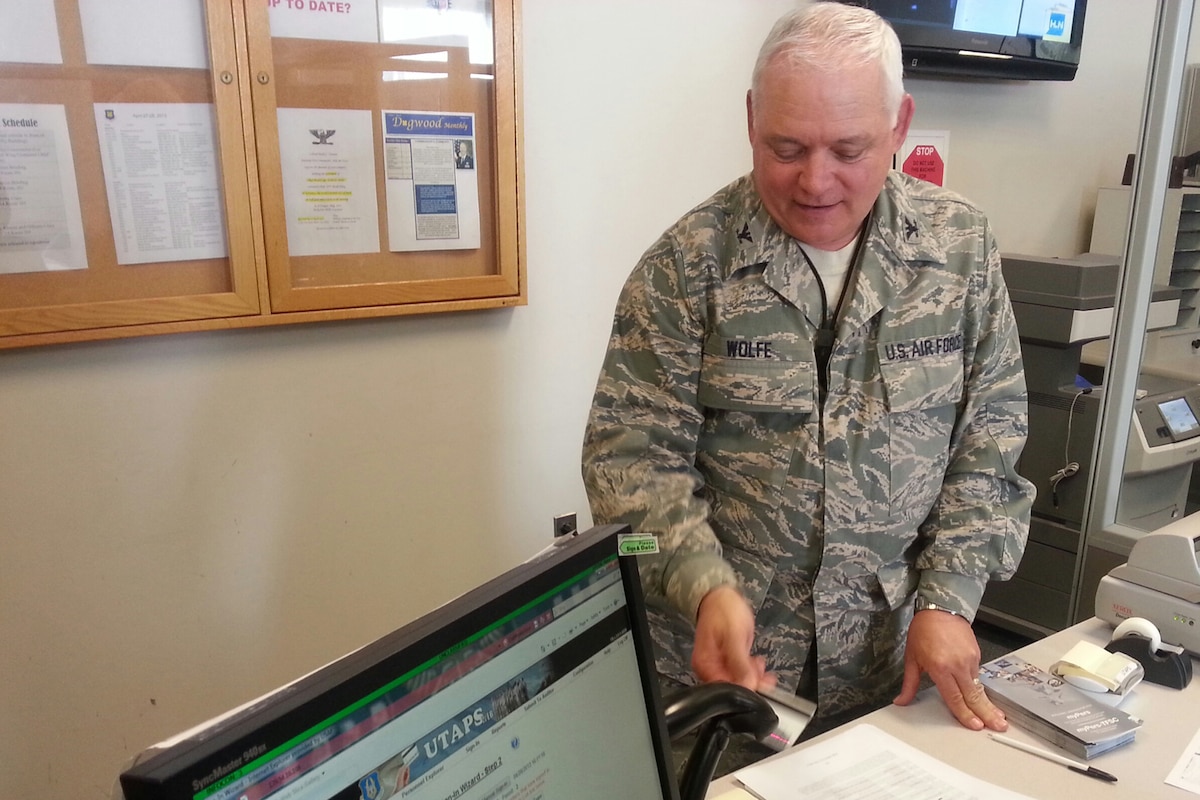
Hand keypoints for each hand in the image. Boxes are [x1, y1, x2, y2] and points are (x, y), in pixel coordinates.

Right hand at [691, 585, 775, 691]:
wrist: (720, 595)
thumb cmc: (724, 611)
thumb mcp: (734, 635)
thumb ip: (739, 663)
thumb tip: (748, 686)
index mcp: (706, 665)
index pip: (724, 689)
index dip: (744, 690)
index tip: (760, 685)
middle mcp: (710, 668)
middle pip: (732, 686)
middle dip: (751, 684)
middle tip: (766, 678)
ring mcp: (719, 664)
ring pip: (739, 680)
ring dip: (754, 677)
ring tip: (762, 667)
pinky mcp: (728, 660)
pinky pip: (741, 671)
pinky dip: (751, 670)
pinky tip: (758, 663)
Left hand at [893, 609, 1006, 731]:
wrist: (940, 609)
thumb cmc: (923, 631)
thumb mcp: (912, 658)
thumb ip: (909, 684)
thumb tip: (901, 701)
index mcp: (940, 668)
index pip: (955, 698)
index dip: (965, 714)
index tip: (974, 725)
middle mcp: (958, 665)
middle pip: (974, 696)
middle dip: (987, 713)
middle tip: (998, 727)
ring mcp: (969, 659)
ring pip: (979, 687)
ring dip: (988, 703)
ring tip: (999, 718)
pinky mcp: (977, 654)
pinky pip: (977, 675)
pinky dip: (980, 687)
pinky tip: (985, 697)